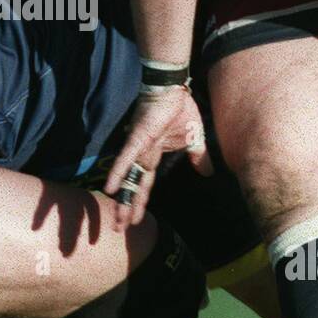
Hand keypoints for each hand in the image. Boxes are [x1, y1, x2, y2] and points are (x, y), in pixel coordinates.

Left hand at [104, 85, 212, 229]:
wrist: (174, 88)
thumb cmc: (180, 109)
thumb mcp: (195, 139)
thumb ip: (198, 157)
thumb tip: (208, 173)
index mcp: (154, 155)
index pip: (145, 183)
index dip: (139, 202)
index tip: (134, 221)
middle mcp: (142, 155)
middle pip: (133, 186)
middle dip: (127, 208)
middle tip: (119, 229)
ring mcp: (138, 147)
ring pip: (128, 178)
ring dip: (123, 200)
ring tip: (117, 219)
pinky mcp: (137, 138)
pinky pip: (126, 158)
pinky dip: (118, 173)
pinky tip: (110, 188)